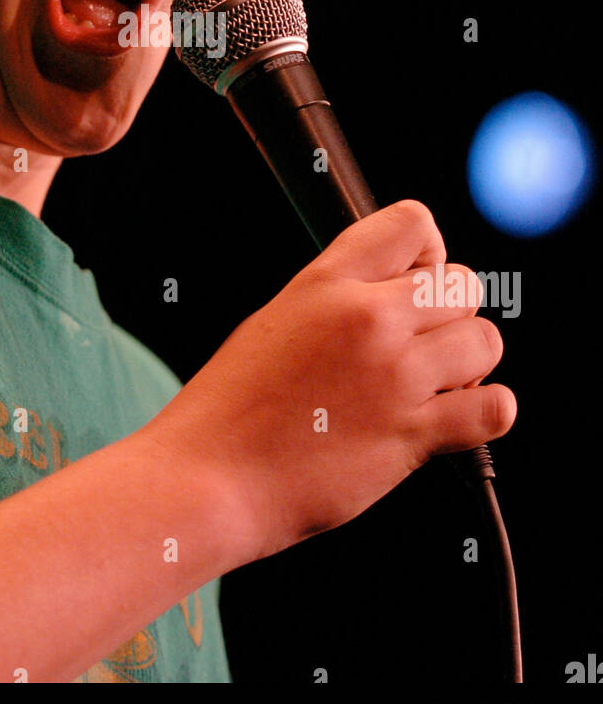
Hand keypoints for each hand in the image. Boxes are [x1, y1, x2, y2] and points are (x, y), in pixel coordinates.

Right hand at [143, 200, 516, 563]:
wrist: (208, 478)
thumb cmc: (229, 410)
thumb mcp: (275, 322)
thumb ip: (338, 301)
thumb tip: (394, 297)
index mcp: (327, 282)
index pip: (413, 224)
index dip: (427, 255)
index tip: (416, 284)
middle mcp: (367, 319)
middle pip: (463, 284)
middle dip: (449, 317)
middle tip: (419, 348)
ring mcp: (394, 376)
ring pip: (485, 340)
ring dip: (466, 366)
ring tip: (431, 387)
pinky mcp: (411, 434)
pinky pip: (494, 408)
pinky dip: (485, 413)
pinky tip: (455, 420)